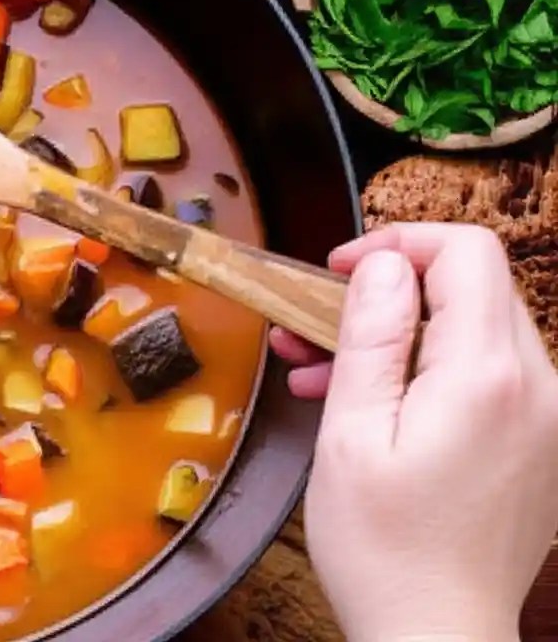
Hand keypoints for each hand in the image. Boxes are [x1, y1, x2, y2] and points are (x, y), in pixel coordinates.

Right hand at [271, 223, 557, 640]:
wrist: (437, 637)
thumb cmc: (386, 550)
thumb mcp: (351, 434)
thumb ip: (370, 336)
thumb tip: (382, 264)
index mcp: (487, 376)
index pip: (466, 253)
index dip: (397, 244)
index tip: (338, 269)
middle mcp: (538, 387)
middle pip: (472, 288)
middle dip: (387, 292)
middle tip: (312, 323)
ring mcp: (547, 418)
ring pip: (474, 332)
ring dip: (399, 336)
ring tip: (321, 370)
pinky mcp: (540, 444)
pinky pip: (487, 377)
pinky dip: (428, 372)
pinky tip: (369, 405)